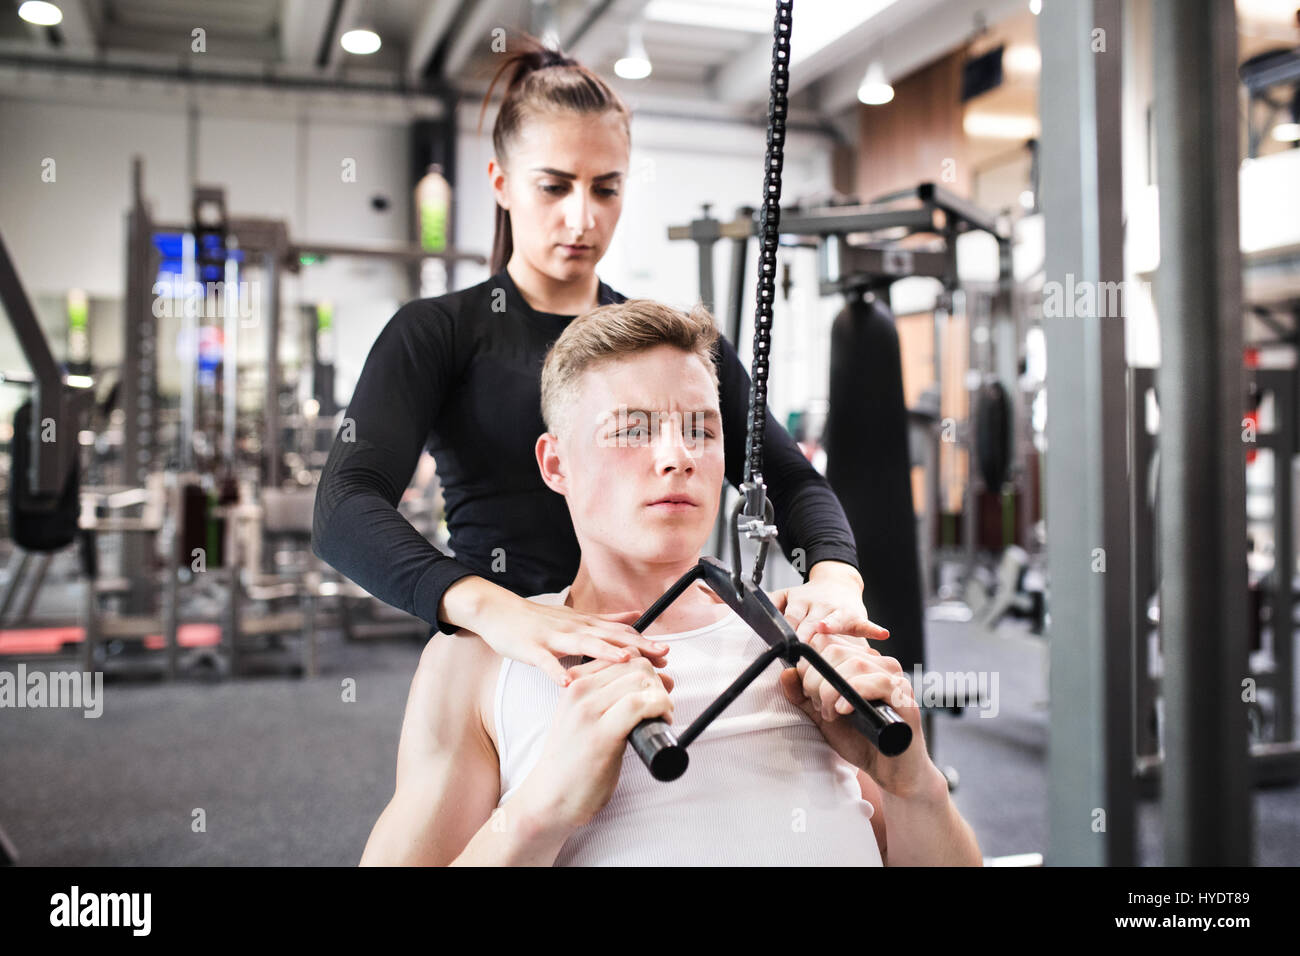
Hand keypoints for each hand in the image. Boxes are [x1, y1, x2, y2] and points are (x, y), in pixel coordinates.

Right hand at [454, 582, 669, 685]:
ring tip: (625, 661)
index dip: (644, 642)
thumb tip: (636, 615)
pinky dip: (555, 671)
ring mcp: (553, 637)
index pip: (620, 633)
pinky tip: (566, 683)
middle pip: (609, 637)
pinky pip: (544, 662)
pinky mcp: (531, 648)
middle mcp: (574, 628)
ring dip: (604, 652)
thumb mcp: (577, 616)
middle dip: (636, 646)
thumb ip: (607, 619)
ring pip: (582, 644)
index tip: (667, 653)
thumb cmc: (538, 619)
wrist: (499, 611)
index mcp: (585, 625)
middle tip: (661, 655)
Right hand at [518, 656, 674, 832]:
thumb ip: (610, 696)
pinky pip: (639, 704)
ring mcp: (588, 710)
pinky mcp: (601, 733)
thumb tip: (657, 680)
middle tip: (661, 706)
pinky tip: (661, 720)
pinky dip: (660, 707)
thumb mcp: (584, 717)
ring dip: (661, 696)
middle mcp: (578, 690)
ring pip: (639, 680)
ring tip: (661, 716)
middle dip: (657, 682)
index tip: (657, 687)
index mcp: (573, 683)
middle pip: (634, 664)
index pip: (622, 655)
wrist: (550, 795)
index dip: (648, 669)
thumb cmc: (573, 760)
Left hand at [769, 561, 888, 646]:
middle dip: (806, 634)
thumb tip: (751, 607)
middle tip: (801, 647)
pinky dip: (873, 628)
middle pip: (811, 622)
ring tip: (826, 629)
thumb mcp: (787, 595)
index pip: (791, 618)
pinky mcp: (856, 616)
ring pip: (835, 621)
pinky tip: (881, 633)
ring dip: (832, 625)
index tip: (783, 643)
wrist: (838, 581)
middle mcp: (819, 605)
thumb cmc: (809, 596)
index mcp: (800, 602)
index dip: (788, 630)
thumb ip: (770, 603)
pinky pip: (865, 624)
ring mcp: (838, 610)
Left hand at [777, 633, 931, 796]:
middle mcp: (879, 663)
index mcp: (860, 661)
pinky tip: (844, 711)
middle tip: (819, 707)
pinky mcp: (904, 697)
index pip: (826, 640)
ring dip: (831, 691)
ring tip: (832, 714)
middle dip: (816, 680)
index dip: (807, 663)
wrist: (888, 771)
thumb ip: (803, 695)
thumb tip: (786, 672)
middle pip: (835, 650)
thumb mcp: (822, 715)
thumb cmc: (859, 740)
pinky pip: (877, 682)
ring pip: (854, 664)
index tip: (806, 690)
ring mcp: (894, 678)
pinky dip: (854, 694)